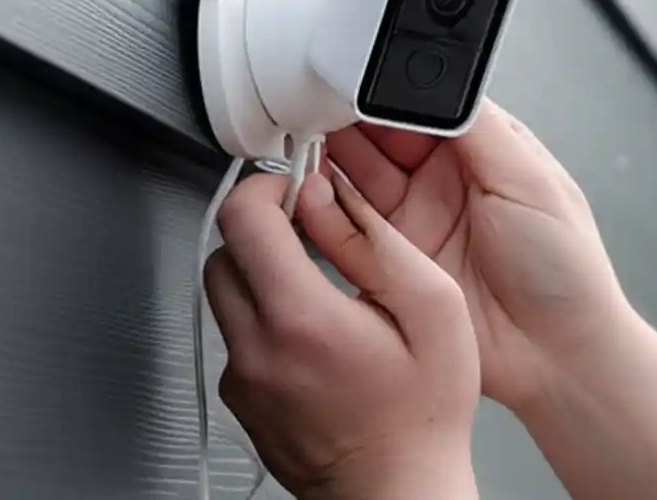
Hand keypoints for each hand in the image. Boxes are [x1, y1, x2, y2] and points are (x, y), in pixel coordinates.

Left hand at [205, 172, 480, 499]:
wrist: (398, 492)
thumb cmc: (423, 416)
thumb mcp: (433, 308)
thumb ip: (376, 240)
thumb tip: (330, 196)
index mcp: (301, 319)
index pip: (242, 220)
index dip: (265, 188)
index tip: (292, 189)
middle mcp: (258, 349)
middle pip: (223, 253)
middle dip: (262, 232)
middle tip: (307, 235)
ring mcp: (243, 380)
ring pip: (224, 295)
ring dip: (261, 276)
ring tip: (317, 290)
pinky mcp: (241, 400)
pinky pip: (237, 337)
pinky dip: (265, 322)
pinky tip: (315, 338)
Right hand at [323, 101, 630, 413]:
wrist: (555, 357)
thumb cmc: (566, 272)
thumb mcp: (531, 181)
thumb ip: (478, 128)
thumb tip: (434, 82)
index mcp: (484, 148)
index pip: (423, 103)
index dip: (389, 89)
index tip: (357, 77)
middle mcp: (444, 178)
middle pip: (382, 132)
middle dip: (348, 115)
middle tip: (319, 102)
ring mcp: (415, 217)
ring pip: (358, 172)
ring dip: (331, 153)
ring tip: (308, 137)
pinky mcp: (392, 258)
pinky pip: (347, 221)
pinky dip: (324, 202)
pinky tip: (312, 185)